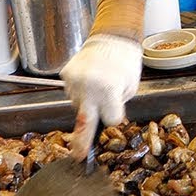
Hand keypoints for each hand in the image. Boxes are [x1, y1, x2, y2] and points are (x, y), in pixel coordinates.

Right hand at [60, 33, 141, 160]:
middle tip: (78, 157)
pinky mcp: (65, 76)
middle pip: (85, 123)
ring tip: (97, 86)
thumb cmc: (126, 62)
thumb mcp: (130, 87)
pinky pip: (72, 93)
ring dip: (87, 103)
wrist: (112, 37)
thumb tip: (103, 121)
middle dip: (81, 143)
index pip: (110, 120)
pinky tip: (89, 80)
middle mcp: (88, 88)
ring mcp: (74, 82)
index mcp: (109, 90)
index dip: (114, 118)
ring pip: (79, 105)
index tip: (115, 115)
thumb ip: (116, 105)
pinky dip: (80, 91)